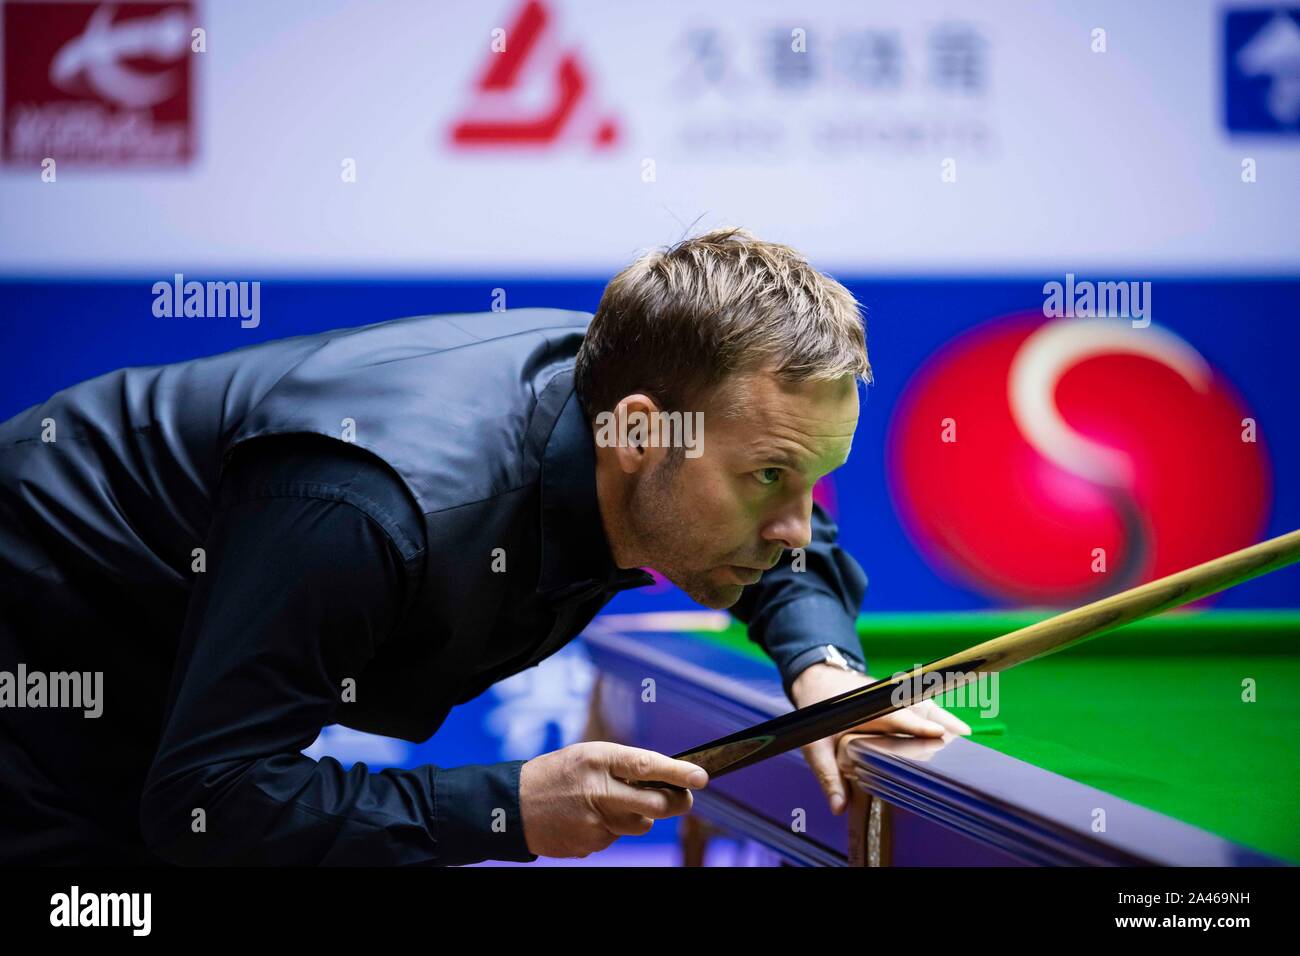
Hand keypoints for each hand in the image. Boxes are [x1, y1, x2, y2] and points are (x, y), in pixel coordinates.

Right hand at [519, 741, 707, 857]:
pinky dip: (613, 829)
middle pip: (655, 804)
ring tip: (613, 804)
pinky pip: (617, 838)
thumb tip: (665, 778)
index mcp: (597, 759)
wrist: (512, 806)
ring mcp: (594, 822)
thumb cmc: (556, 775)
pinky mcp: (590, 845)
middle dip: (677, 802)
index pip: (646, 765)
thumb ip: (623, 766)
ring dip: (640, 817)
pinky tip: (590, 819)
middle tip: (684, 798)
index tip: (702, 776)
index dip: (677, 772)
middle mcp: (598, 790)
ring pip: (641, 825)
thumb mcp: (587, 756)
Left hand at [788, 663, 970, 814]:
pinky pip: (921, 705)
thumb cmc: (816, 710)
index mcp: (864, 708)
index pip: (895, 716)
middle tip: (963, 743)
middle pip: (917, 709)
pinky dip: (938, 716)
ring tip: (965, 737)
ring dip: (943, 719)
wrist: (816, 678)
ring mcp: (891, 695)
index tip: (937, 733)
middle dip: (939, 724)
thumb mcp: (814, 746)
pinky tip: (957, 730)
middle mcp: (882, 698)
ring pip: (923, 704)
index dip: (917, 725)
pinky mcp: (897, 697)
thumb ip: (827, 775)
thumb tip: (839, 807)